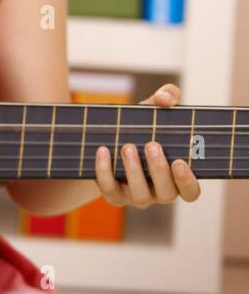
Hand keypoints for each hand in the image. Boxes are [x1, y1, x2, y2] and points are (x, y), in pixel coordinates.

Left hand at [94, 83, 201, 207]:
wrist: (106, 141)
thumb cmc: (141, 127)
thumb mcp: (154, 110)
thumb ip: (167, 96)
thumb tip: (164, 98)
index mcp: (176, 177)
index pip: (191, 191)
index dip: (188, 181)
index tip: (180, 162)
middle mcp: (159, 192)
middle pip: (167, 193)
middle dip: (159, 169)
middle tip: (151, 145)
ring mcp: (136, 197)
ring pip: (140, 196)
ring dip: (134, 170)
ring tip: (127, 146)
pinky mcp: (113, 196)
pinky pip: (109, 190)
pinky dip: (104, 170)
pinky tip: (102, 150)